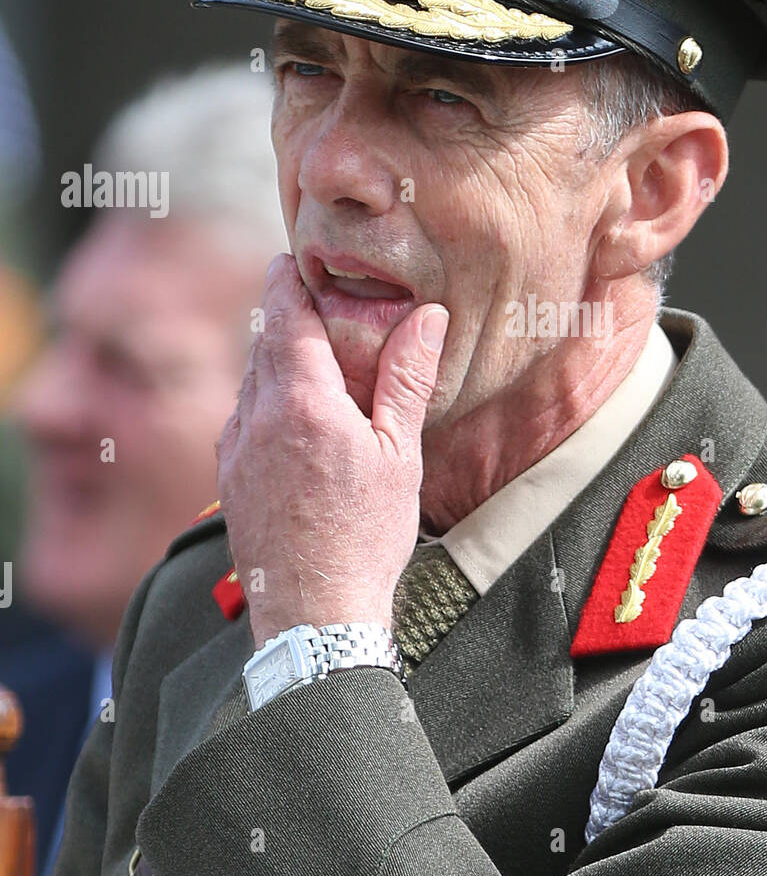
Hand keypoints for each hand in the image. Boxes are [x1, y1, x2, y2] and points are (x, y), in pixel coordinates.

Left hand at [217, 254, 448, 647]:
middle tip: (322, 309)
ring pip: (251, 383)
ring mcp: (236, 449)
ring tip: (317, 368)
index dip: (288, 280)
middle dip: (290, 321)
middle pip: (265, 344)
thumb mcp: (400, 453)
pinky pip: (243, 419)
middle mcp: (257, 417)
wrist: (314, 613)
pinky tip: (298, 424)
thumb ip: (407, 378)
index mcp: (302, 402)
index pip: (285, 315)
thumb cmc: (365, 537)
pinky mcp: (230, 478)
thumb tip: (427, 318)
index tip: (296, 261)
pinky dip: (267, 404)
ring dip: (279, 364)